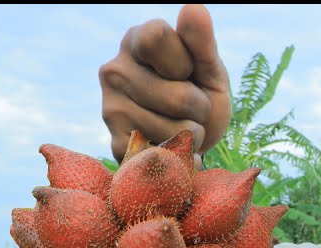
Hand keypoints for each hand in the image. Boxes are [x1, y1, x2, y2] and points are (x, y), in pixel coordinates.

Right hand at [99, 4, 231, 164]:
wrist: (191, 141)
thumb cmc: (201, 94)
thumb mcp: (209, 69)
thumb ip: (202, 43)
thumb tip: (194, 8)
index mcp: (136, 41)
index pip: (157, 37)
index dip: (183, 61)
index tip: (186, 70)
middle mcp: (114, 71)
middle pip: (178, 97)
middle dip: (199, 108)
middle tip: (192, 108)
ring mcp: (111, 110)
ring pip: (173, 132)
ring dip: (192, 137)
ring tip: (182, 128)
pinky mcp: (115, 145)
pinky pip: (162, 158)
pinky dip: (181, 159)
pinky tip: (174, 149)